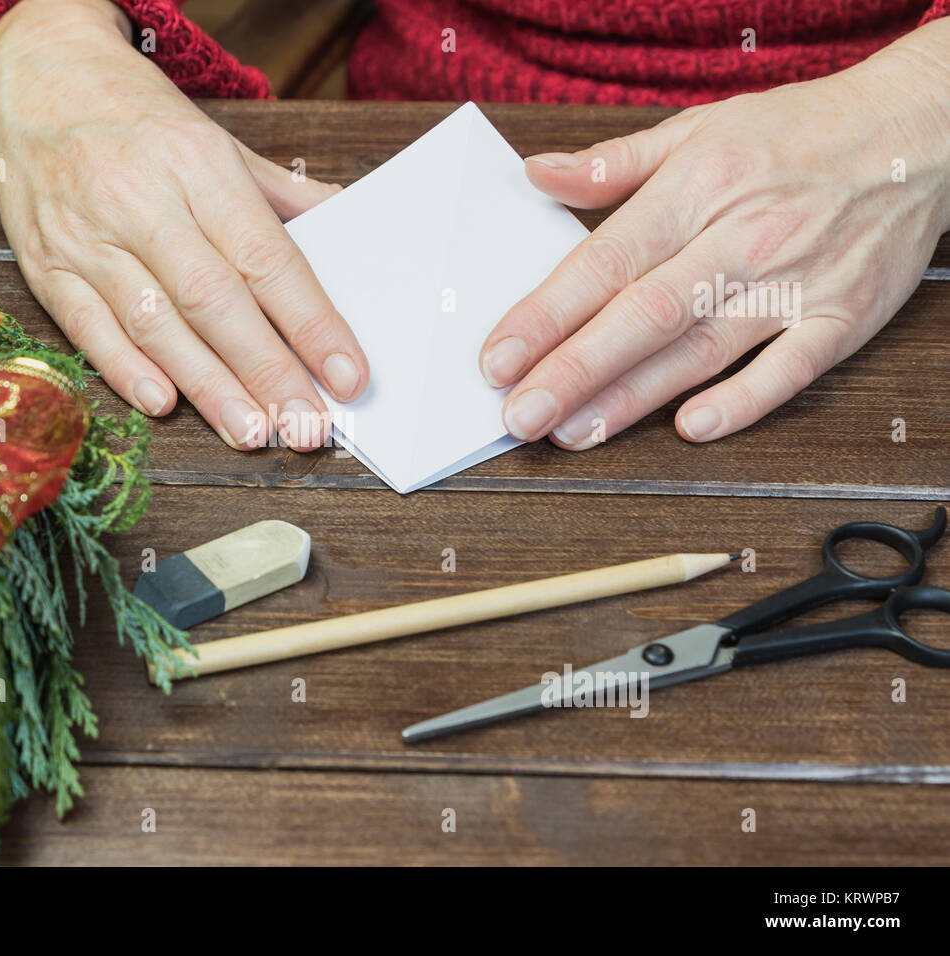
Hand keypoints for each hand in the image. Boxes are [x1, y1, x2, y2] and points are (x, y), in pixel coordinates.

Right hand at [0, 0, 368, 449]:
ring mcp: (86, 236)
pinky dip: (124, 369)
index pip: (265, 258)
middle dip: (266, 370)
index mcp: (197, 165)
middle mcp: (140, 201)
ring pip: (154, 323)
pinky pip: (87, 327)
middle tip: (306, 426)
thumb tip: (347, 229)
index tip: (346, 374)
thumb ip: (282, 195)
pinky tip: (164, 405)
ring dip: (207, 386)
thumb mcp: (217, 140)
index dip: (310, 323)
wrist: (36, 78)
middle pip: (213, 300)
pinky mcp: (44, 264)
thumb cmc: (136, 117)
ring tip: (251, 433)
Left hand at [480, 20, 949, 449]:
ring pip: (702, 351)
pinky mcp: (842, 317)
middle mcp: (741, 238)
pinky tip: (692, 429)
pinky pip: (790, 370)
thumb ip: (613, 165)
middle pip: (644, 316)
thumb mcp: (697, 130)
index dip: (546, 315)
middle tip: (520, 417)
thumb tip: (537, 175)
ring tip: (573, 433)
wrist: (920, 130)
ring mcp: (795, 282)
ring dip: (633, 399)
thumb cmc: (796, 134)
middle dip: (574, 371)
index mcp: (696, 190)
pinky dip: (743, 402)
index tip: (497, 358)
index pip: (605, 263)